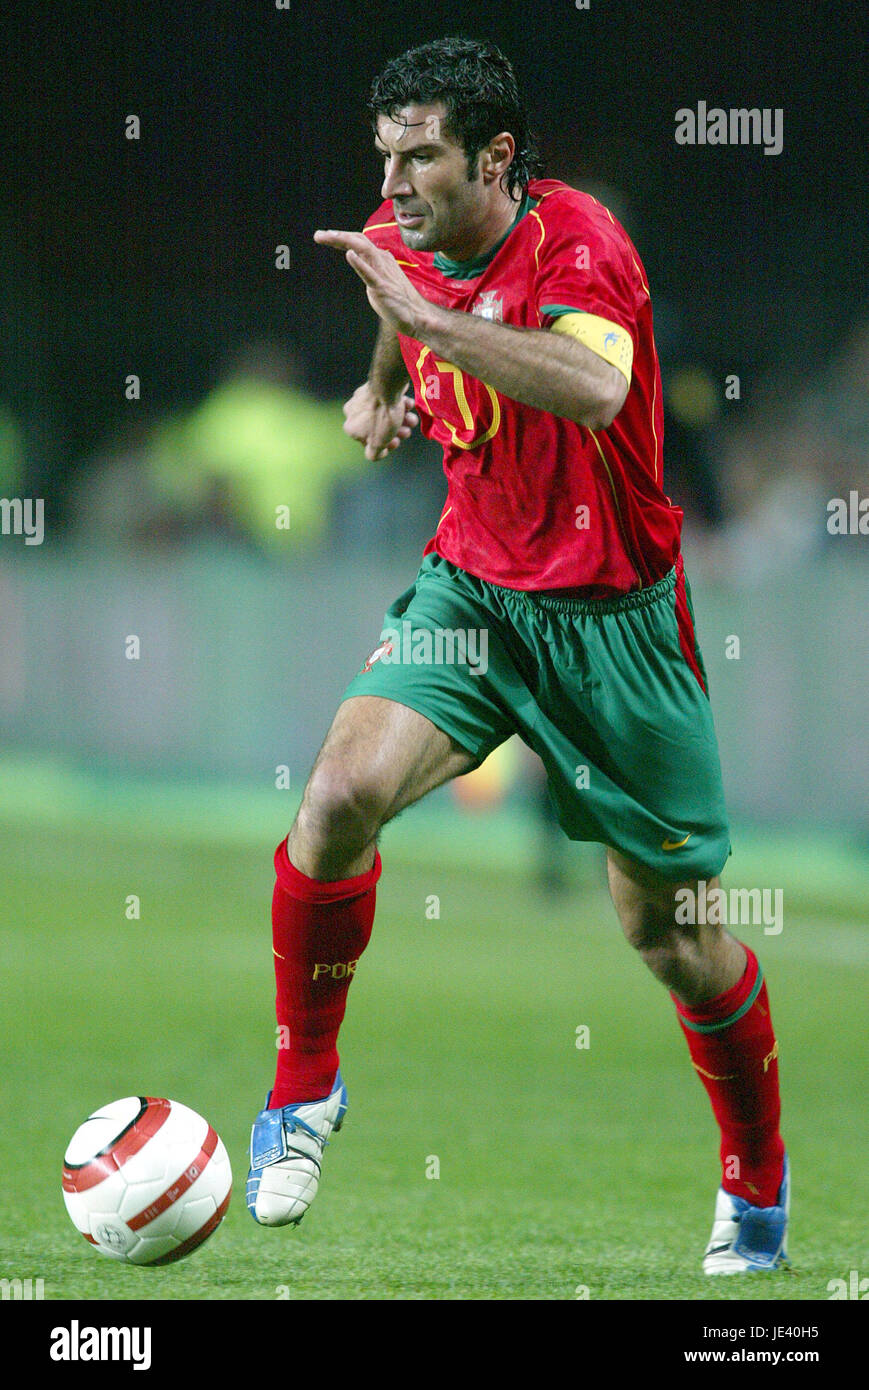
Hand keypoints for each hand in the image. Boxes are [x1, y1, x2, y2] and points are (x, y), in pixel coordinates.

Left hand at [314, 229, 431, 336]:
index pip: (359, 242)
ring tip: (327, 237)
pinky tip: (349, 255)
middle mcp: (382, 260)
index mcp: (381, 258)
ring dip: (344, 241)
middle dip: (337, 235)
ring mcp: (382, 273)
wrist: (416, 315)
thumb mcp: (380, 280)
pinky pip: (369, 273)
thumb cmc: (398, 300)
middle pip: (358, 240)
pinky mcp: (382, 287)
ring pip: (362, 249)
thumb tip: (357, 261)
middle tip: (318, 235)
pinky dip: (359, 263)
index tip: (325, 236)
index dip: (342, 237)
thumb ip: (368, 269)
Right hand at [343, 382, 418, 461]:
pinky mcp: (374, 386)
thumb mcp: (378, 442)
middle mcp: (352, 412)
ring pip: (384, 414)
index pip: (368, 442)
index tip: (396, 442)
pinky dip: (399, 404)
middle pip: (379, 427)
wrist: (388, 386)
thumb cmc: (382, 416)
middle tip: (406, 431)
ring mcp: (362, 398)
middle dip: (396, 431)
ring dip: (401, 419)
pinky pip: (387, 400)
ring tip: (411, 419)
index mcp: (350, 427)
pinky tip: (408, 405)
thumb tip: (375, 455)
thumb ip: (374, 454)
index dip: (385, 445)